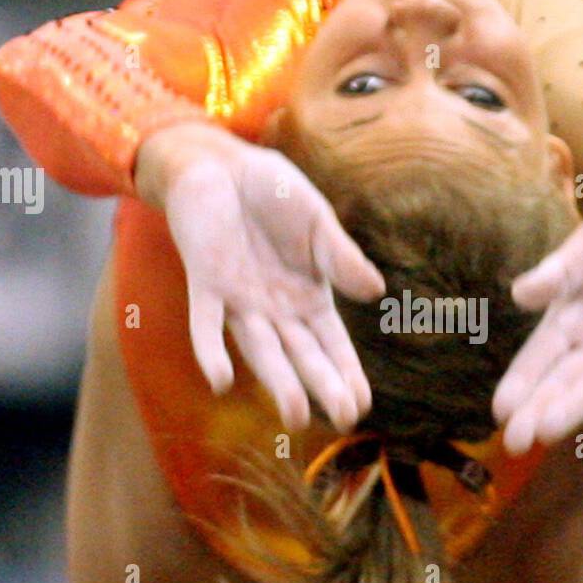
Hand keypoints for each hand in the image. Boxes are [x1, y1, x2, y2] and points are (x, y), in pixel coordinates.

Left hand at [136, 122, 384, 431]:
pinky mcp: (206, 284)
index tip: (361, 406)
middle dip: (323, 386)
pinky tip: (221, 381)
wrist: (222, 164)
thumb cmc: (274, 194)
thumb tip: (376, 292)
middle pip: (302, 355)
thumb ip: (341, 257)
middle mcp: (275, 310)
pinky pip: (206, 325)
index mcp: (308, 298)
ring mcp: (240, 301)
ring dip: (279, 382)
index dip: (346, 374)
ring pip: (261, 350)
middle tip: (344, 419)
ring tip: (297, 416)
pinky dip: (211, 352)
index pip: (332, 345)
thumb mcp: (317, 222)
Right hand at [492, 182, 582, 451]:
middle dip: (541, 409)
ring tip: (550, 432)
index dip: (521, 383)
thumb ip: (560, 270)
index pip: (540, 357)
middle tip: (514, 441)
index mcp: (572, 317)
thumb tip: (518, 295)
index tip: (501, 411)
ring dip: (579, 406)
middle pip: (566, 380)